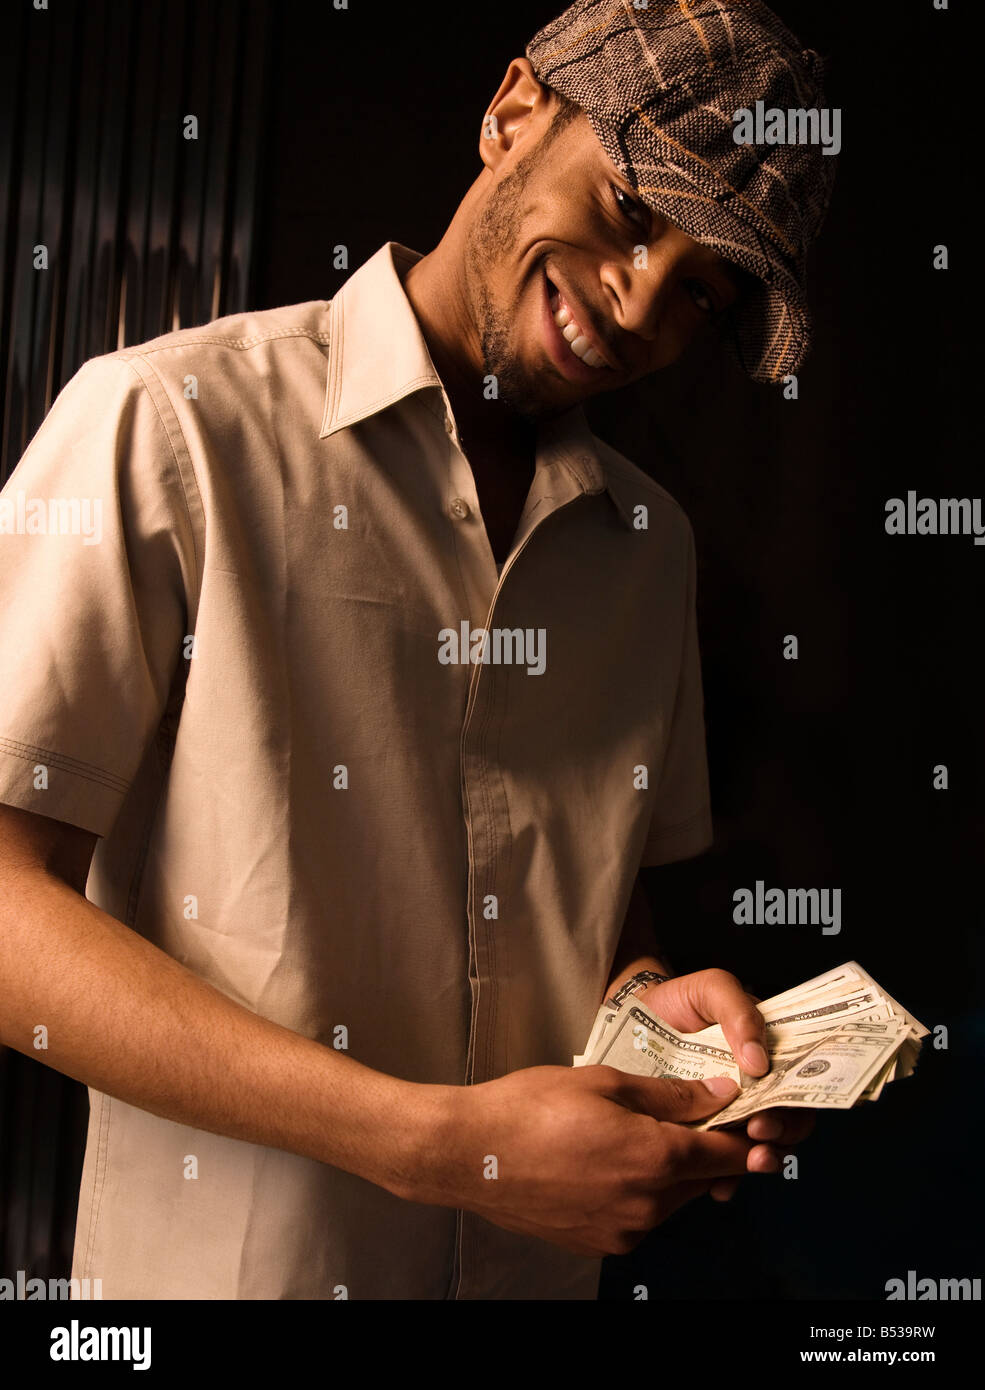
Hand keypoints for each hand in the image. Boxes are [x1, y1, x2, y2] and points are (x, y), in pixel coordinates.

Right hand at [410, 1064, 764, 1256]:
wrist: (469, 1154)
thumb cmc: (528, 1109)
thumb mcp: (605, 1082)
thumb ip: (671, 1094)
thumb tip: (721, 1095)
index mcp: (653, 1159)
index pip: (726, 1154)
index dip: (747, 1135)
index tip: (755, 1120)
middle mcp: (646, 1205)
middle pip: (704, 1179)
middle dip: (709, 1149)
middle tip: (697, 1116)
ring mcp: (623, 1230)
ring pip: (673, 1199)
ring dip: (673, 1171)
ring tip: (640, 1133)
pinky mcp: (601, 1243)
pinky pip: (641, 1215)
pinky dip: (642, 1190)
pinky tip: (612, 1161)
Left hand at [631, 969, 815, 1200]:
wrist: (630, 1019)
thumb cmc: (679, 1000)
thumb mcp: (713, 989)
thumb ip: (741, 1013)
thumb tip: (760, 1061)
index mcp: (769, 1054)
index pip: (801, 1083)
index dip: (800, 1100)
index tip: (778, 1106)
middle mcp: (757, 1088)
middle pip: (789, 1121)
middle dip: (781, 1135)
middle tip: (758, 1134)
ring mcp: (730, 1113)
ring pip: (760, 1148)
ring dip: (759, 1161)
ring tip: (745, 1164)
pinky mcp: (702, 1133)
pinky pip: (722, 1164)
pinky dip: (726, 1178)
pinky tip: (717, 1185)